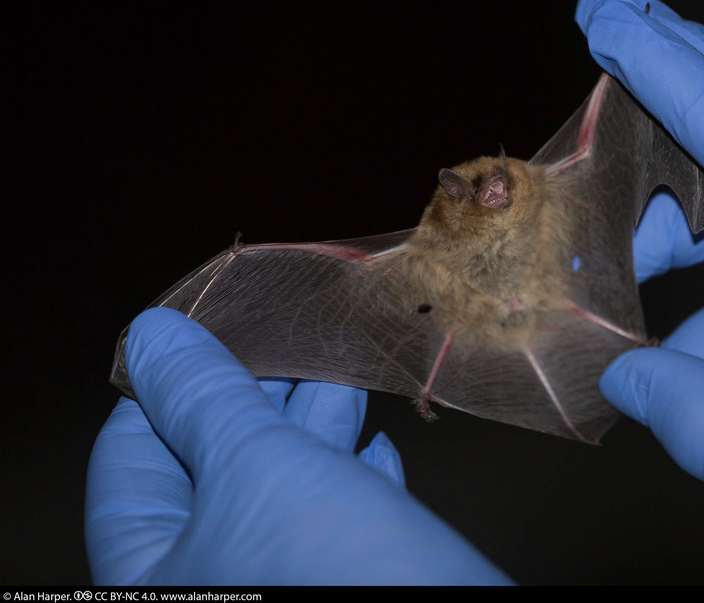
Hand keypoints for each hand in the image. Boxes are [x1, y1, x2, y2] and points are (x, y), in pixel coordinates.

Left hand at [86, 307, 509, 584]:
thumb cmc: (331, 564)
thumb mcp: (255, 464)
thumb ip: (201, 397)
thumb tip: (152, 336)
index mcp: (148, 571)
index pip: (127, 460)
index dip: (164, 385)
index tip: (208, 326)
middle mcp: (205, 579)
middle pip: (210, 468)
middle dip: (255, 395)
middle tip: (286, 334)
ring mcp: (274, 581)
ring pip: (279, 488)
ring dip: (314, 423)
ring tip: (341, 368)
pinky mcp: (339, 582)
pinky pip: (331, 521)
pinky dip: (350, 475)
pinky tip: (376, 449)